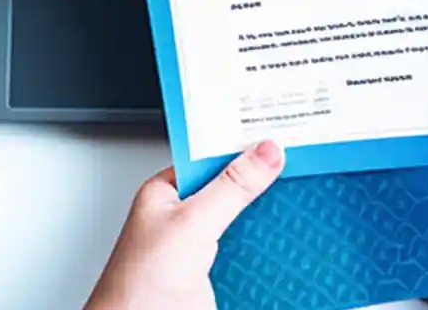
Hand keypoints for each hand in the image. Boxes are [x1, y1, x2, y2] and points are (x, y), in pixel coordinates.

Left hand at [84, 140, 284, 309]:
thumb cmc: (135, 290)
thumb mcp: (191, 224)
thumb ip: (230, 187)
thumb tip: (263, 152)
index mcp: (167, 192)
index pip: (211, 155)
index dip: (242, 146)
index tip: (276, 138)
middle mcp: (183, 216)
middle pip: (232, 188)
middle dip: (259, 184)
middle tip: (292, 171)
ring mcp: (201, 246)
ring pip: (245, 221)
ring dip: (265, 221)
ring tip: (292, 207)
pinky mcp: (216, 273)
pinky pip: (250, 252)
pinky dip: (266, 250)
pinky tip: (280, 245)